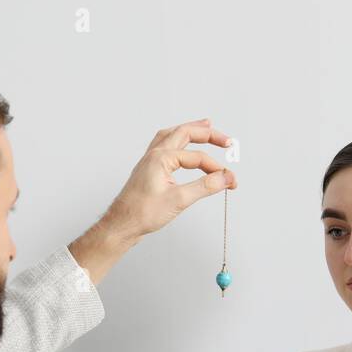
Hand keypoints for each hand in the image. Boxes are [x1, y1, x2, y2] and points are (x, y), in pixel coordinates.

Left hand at [99, 118, 237, 242]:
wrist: (122, 224)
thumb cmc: (142, 213)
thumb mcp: (179, 200)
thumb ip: (205, 187)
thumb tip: (225, 178)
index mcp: (161, 157)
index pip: (197, 158)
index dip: (216, 168)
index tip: (230, 180)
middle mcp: (155, 154)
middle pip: (185, 133)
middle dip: (208, 134)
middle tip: (227, 141)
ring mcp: (150, 160)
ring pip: (173, 135)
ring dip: (191, 131)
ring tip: (206, 127)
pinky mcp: (149, 169)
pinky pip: (165, 145)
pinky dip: (178, 141)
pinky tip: (182, 144)